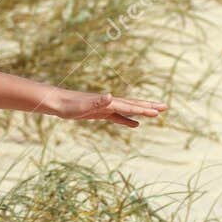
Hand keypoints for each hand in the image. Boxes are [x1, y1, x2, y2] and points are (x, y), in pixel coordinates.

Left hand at [52, 89, 168, 127]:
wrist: (55, 102)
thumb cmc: (67, 106)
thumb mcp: (81, 107)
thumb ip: (96, 102)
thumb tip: (109, 96)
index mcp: (107, 102)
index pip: (129, 106)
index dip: (143, 109)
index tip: (157, 111)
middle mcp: (108, 103)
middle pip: (132, 104)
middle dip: (148, 106)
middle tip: (165, 107)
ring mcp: (105, 107)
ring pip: (127, 109)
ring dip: (141, 112)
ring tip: (155, 114)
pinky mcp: (99, 113)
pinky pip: (117, 117)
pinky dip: (127, 120)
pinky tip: (134, 124)